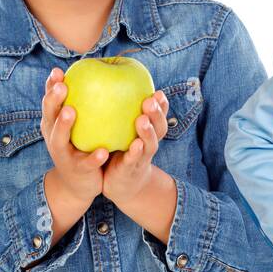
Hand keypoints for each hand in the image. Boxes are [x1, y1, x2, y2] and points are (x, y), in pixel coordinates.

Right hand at [42, 67, 108, 203]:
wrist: (76, 185)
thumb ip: (81, 104)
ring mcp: (63, 155)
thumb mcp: (74, 126)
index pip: (49, 102)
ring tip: (71, 111)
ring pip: (60, 139)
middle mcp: (53, 137)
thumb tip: (94, 75)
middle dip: (54, 100)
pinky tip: (103, 151)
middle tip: (63, 86)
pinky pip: (86, 163)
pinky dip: (93, 158)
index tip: (57, 71)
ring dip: (64, 125)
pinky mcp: (77, 170)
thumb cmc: (78, 146)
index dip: (51, 87)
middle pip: (50, 116)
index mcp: (53, 124)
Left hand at [103, 90, 169, 208]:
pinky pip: (134, 160)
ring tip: (142, 120)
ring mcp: (142, 158)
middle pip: (160, 128)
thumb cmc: (121, 153)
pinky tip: (135, 144)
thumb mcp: (124, 133)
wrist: (123, 186)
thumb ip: (122, 114)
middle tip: (150, 101)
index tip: (158, 92)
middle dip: (157, 114)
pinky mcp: (130, 170)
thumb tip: (110, 85)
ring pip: (150, 144)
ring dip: (148, 132)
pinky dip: (135, 152)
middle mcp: (149, 144)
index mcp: (149, 133)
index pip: (159, 117)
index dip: (162, 106)